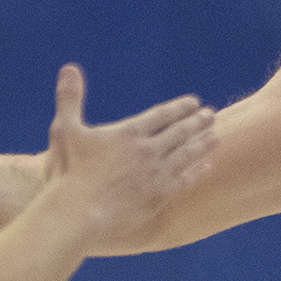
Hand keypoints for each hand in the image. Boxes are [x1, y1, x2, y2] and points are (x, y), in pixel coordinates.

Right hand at [40, 64, 215, 240]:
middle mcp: (148, 151)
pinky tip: (206, 166)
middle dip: (197, 122)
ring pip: (187, 154)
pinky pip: (184, 180)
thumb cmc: (69, 171)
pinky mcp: (159, 197)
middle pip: (180, 133)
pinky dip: (197, 171)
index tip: (194, 102)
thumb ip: (70, 98)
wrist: (79, 213)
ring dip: (203, 144)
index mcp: (129, 133)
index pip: (161, 115)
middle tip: (210, 115)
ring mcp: (156, 175)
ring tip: (215, 137)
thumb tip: (69, 67)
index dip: (179, 107)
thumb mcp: (65, 129)